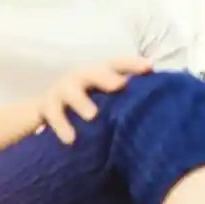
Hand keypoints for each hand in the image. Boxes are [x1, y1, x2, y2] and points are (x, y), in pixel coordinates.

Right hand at [35, 56, 152, 143]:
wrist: (46, 108)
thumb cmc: (86, 101)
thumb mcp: (104, 96)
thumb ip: (125, 95)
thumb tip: (159, 99)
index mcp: (97, 73)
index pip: (116, 64)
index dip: (132, 64)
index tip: (149, 67)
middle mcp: (79, 78)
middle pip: (92, 72)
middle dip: (105, 77)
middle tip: (119, 85)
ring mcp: (60, 91)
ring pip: (69, 92)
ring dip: (80, 102)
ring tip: (92, 116)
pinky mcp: (45, 106)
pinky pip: (51, 115)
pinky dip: (60, 126)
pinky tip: (70, 140)